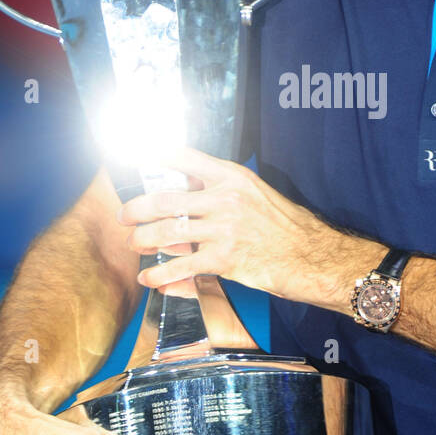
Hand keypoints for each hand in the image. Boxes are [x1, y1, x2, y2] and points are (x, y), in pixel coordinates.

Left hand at [118, 147, 381, 310]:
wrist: (311, 255)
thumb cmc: (286, 225)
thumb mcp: (257, 193)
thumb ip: (223, 189)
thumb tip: (188, 189)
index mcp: (233, 177)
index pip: (187, 158)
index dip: (158, 155)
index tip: (138, 155)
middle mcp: (226, 198)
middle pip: (166, 198)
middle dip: (137, 208)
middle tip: (124, 215)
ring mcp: (224, 229)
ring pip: (168, 232)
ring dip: (144, 240)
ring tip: (134, 245)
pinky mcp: (226, 259)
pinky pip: (183, 265)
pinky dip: (160, 274)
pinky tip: (149, 279)